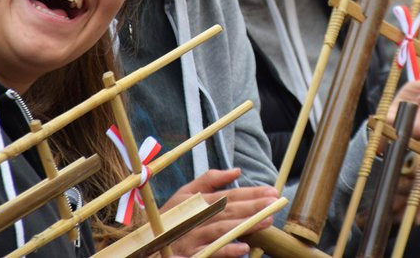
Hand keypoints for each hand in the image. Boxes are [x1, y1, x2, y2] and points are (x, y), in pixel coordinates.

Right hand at [163, 169, 278, 257]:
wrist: (145, 242)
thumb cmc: (169, 216)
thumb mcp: (185, 193)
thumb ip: (210, 179)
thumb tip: (236, 170)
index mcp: (198, 200)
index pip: (229, 194)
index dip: (250, 193)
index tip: (272, 191)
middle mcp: (196, 216)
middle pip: (228, 210)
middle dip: (252, 206)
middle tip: (274, 203)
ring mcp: (192, 236)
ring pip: (222, 229)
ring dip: (244, 225)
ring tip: (266, 221)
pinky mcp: (189, 254)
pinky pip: (209, 252)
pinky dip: (226, 250)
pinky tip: (243, 248)